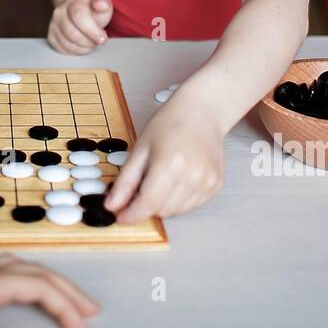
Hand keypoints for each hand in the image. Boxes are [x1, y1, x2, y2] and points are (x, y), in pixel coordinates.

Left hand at [0, 255, 99, 327]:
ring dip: (49, 281)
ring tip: (66, 297)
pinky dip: (27, 276)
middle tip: (90, 311)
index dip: (66, 310)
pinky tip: (23, 283)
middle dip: (67, 291)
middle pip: (38, 273)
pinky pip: (6, 269)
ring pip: (23, 268)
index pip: (41, 289)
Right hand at [47, 0, 112, 54]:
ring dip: (83, 47)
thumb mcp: (101, 2)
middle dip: (89, 42)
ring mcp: (53, 24)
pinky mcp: (51, 36)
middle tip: (98, 41)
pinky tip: (82, 45)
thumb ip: (103, 2)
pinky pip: (63, 49)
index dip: (92, 30)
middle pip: (72, 33)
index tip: (103, 38)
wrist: (79, 10)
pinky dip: (76, 51)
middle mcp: (59, 12)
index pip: (78, 16)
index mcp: (73, 1)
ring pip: (67, 44)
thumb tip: (102, 4)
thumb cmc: (91, 9)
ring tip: (91, 42)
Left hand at [106, 93, 224, 222]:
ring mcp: (207, 182)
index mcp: (170, 165)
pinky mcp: (215, 185)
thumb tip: (112, 205)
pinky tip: (176, 179)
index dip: (132, 214)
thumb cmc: (169, 123)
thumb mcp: (140, 148)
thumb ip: (126, 181)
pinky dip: (179, 200)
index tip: (121, 216)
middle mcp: (192, 177)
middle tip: (140, 186)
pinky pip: (191, 205)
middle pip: (162, 210)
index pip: (148, 204)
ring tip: (160, 178)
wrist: (201, 111)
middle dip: (146, 205)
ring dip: (163, 204)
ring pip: (176, 211)